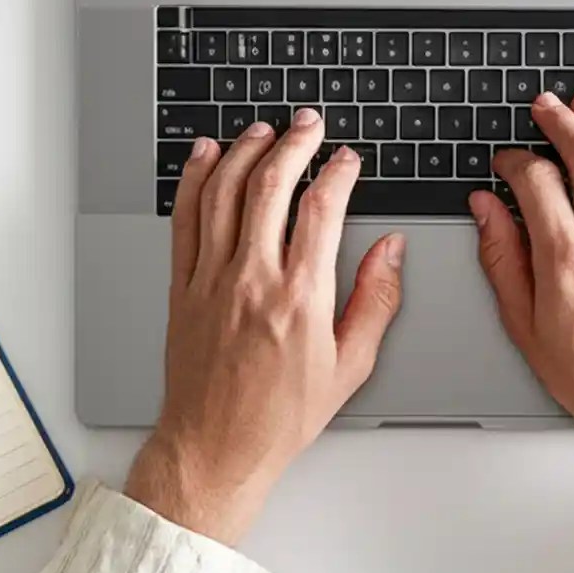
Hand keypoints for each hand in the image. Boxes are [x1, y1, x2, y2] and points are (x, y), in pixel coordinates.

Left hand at [125, 112, 404, 544]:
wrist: (216, 447)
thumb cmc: (281, 417)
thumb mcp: (350, 366)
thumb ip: (376, 301)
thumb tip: (391, 251)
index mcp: (300, 298)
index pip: (320, 209)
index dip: (337, 172)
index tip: (347, 158)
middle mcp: (252, 280)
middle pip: (270, 185)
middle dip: (293, 142)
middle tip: (308, 125)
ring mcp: (211, 279)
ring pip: (224, 192)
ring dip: (245, 151)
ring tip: (264, 130)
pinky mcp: (182, 287)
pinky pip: (184, 219)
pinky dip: (194, 180)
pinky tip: (207, 157)